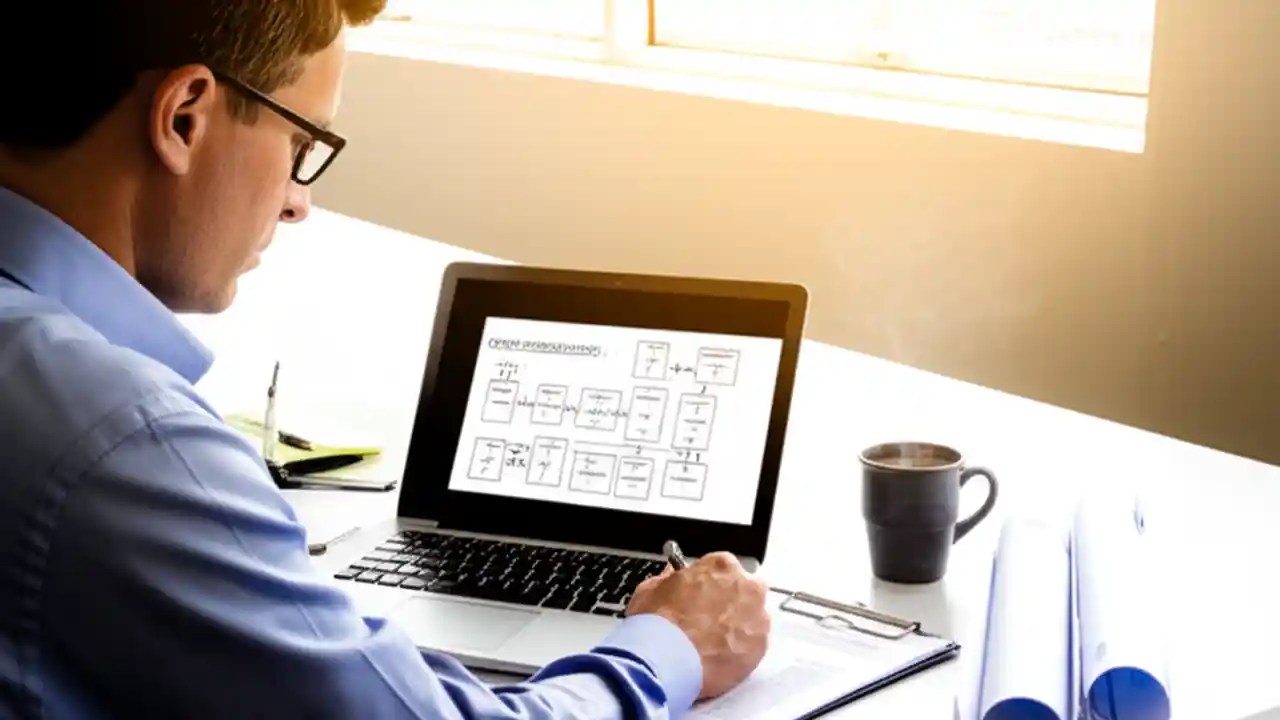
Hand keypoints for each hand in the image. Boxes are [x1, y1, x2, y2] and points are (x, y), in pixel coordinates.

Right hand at [625, 551, 769, 699]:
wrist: (667, 660)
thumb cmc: (659, 623)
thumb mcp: (651, 589)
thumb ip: (670, 579)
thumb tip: (673, 577)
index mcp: (721, 566)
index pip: (722, 568)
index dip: (710, 584)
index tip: (702, 595)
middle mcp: (746, 587)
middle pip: (745, 590)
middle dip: (731, 602)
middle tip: (709, 620)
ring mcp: (757, 617)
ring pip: (753, 618)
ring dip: (738, 626)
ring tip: (714, 643)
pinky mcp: (761, 646)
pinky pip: (755, 644)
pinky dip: (741, 649)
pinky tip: (720, 657)